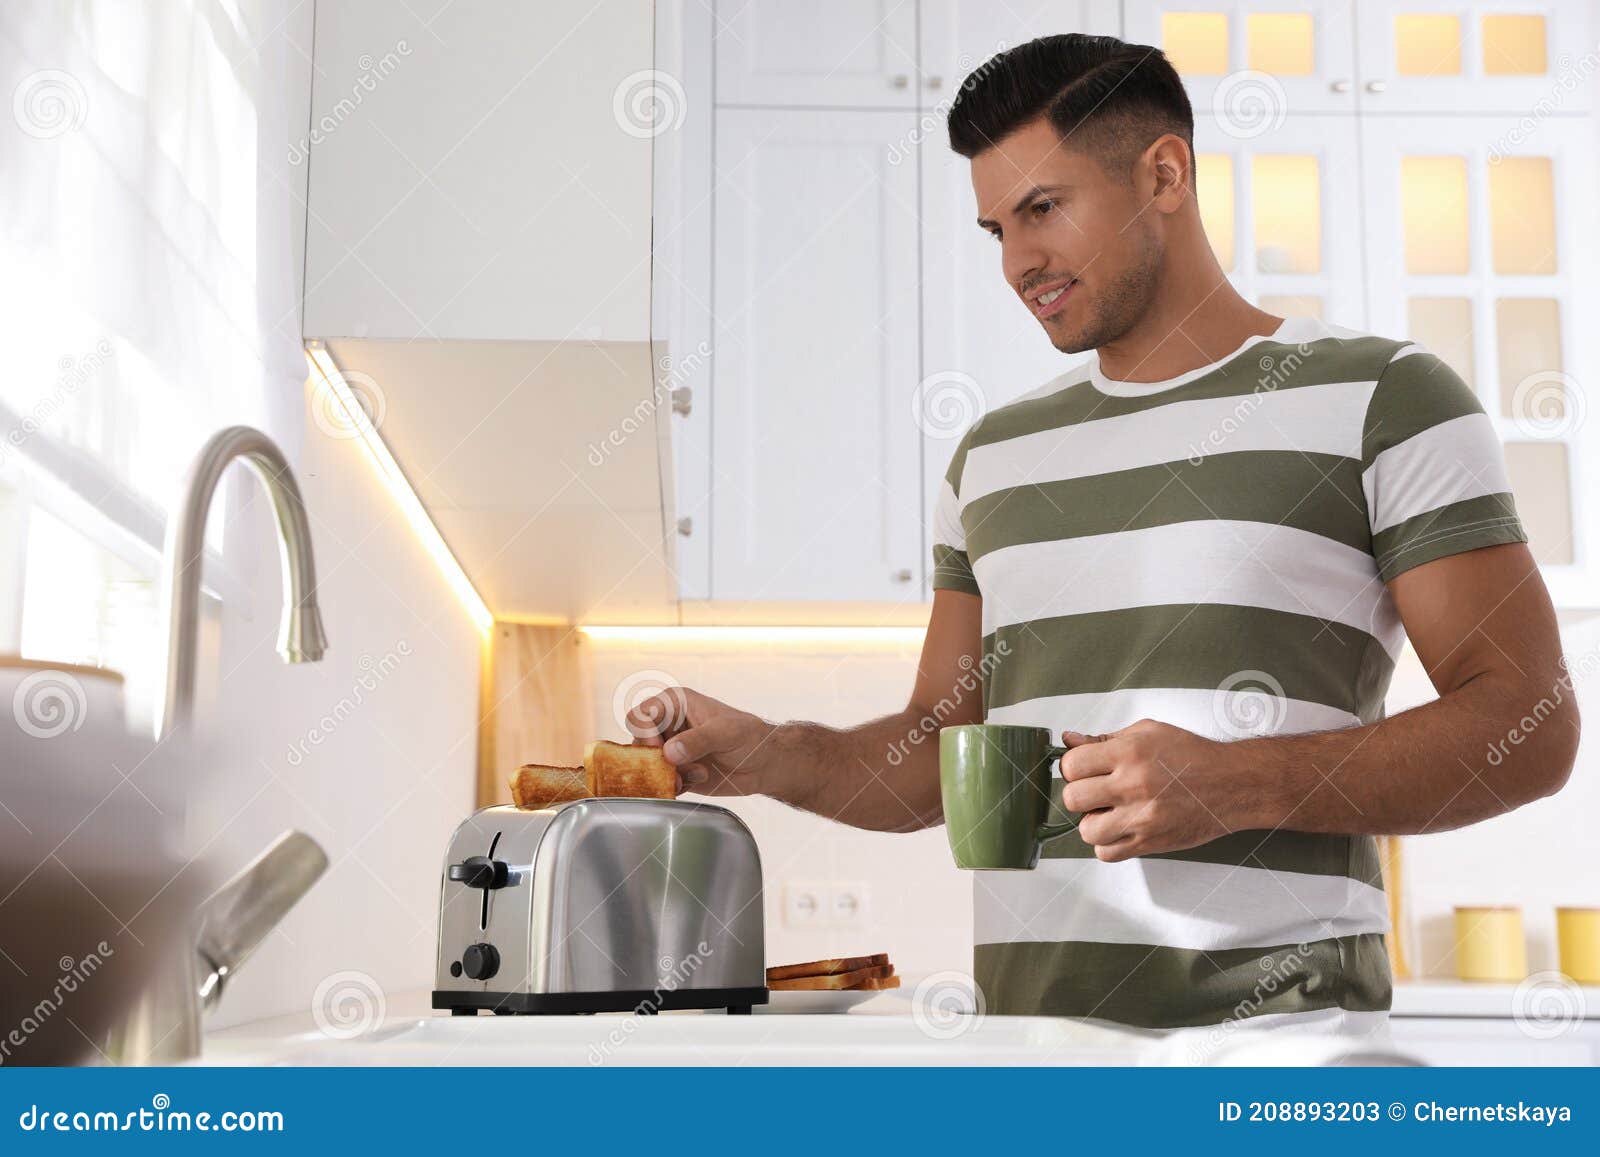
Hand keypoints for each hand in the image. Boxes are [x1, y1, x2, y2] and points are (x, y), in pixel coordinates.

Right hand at [626, 686, 778, 795]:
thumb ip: (699, 740)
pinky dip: (673, 787)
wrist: (764, 764)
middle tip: (678, 772)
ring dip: (668, 776)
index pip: (641, 716)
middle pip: (638, 745)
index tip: (662, 752)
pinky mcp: (675, 772)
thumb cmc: (750, 737)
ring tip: (698, 774)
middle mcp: (667, 725)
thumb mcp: (728, 733)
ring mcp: (670, 750)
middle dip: (656, 762)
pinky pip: (660, 782)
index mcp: (675, 704)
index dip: (644, 735)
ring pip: (647, 767)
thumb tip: (670, 752)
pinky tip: (697, 781)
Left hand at [1059, 719, 1248, 861]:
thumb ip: (1104, 738)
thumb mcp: (1148, 732)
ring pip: (1087, 830)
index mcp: (1129, 753)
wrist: (1232, 784)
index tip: (1082, 769)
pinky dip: (1108, 844)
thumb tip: (1070, 740)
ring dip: (1093, 822)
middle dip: (1080, 794)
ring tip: (1108, 812)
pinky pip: (1107, 853)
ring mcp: (1142, 817)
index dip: (1073, 767)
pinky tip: (1120, 828)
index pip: (1072, 765)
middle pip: (1074, 798)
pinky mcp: (1151, 842)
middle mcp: (1133, 785)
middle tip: (1095, 791)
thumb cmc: (1192, 757)